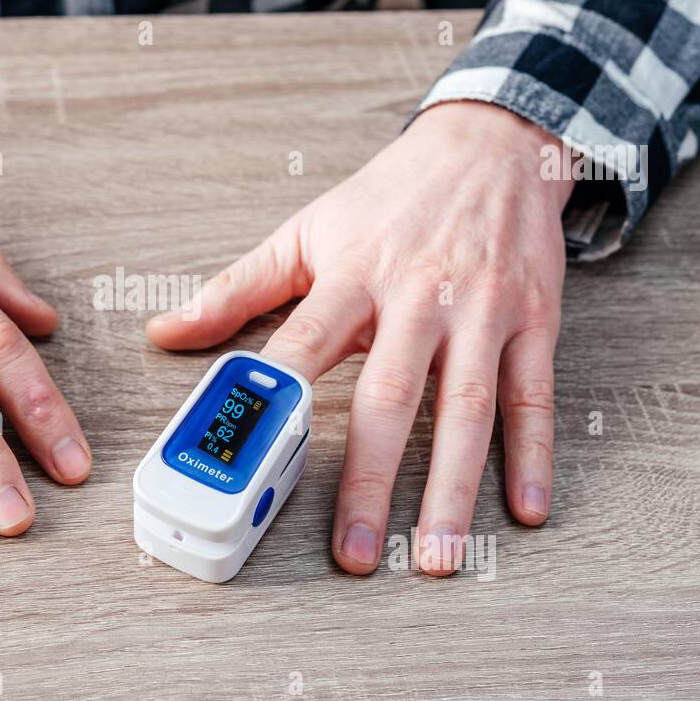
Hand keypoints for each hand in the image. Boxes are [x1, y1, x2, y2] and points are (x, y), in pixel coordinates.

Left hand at [148, 101, 573, 575]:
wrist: (492, 144)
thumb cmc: (391, 197)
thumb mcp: (307, 229)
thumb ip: (236, 287)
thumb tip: (165, 333)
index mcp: (354, 274)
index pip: (304, 345)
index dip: (278, 400)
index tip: (255, 459)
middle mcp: (418, 295)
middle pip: (390, 396)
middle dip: (370, 480)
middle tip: (355, 552)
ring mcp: (482, 310)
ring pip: (467, 409)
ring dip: (451, 489)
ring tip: (434, 555)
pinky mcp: (534, 320)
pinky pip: (532, 396)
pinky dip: (533, 455)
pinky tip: (523, 510)